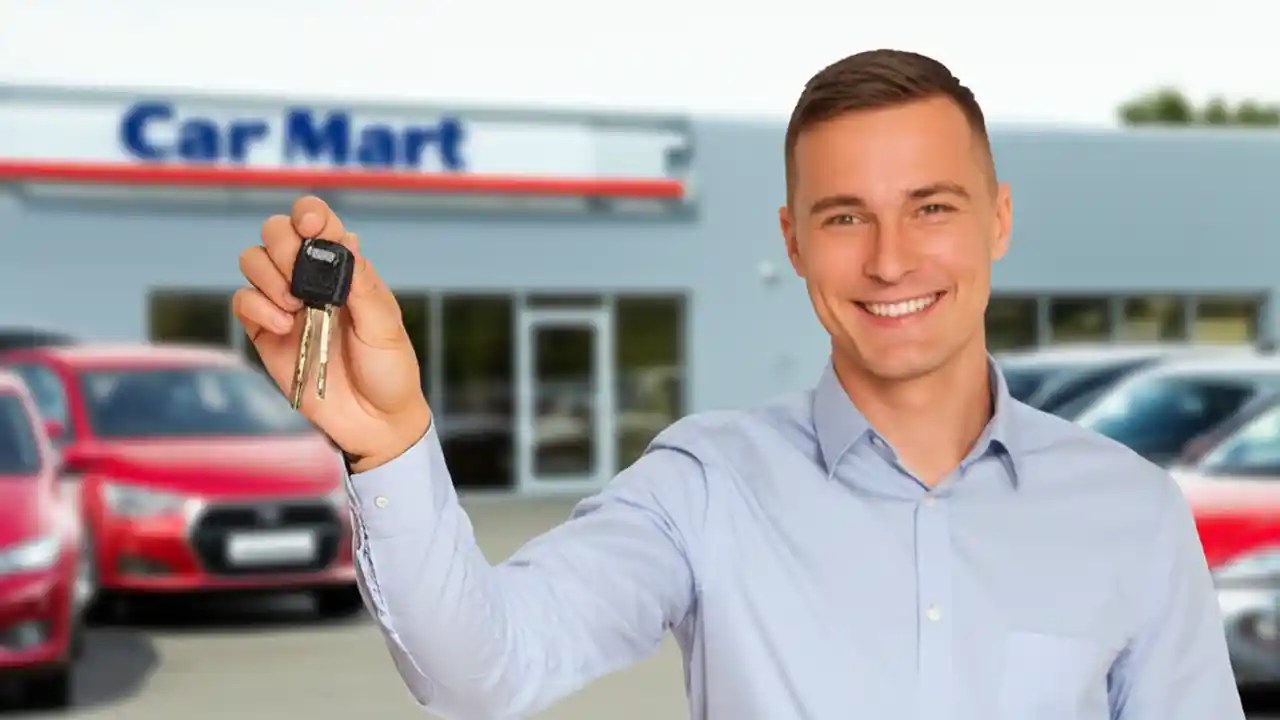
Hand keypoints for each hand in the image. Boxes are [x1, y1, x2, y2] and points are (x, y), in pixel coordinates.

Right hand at [233, 195, 431, 471]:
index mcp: (345, 269)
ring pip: (253, 260)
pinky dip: (257, 306)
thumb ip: (363, 286)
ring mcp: (284, 303)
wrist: (373, 421)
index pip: (317, 222)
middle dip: (284, 245)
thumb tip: (343, 244)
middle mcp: (311, 279)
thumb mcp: (386, 327)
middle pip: (276, 232)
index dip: (309, 214)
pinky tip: (284, 327)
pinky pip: (242, 300)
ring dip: (268, 275)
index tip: (314, 226)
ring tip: (295, 308)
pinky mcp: (264, 332)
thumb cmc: (389, 370)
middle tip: (301, 278)